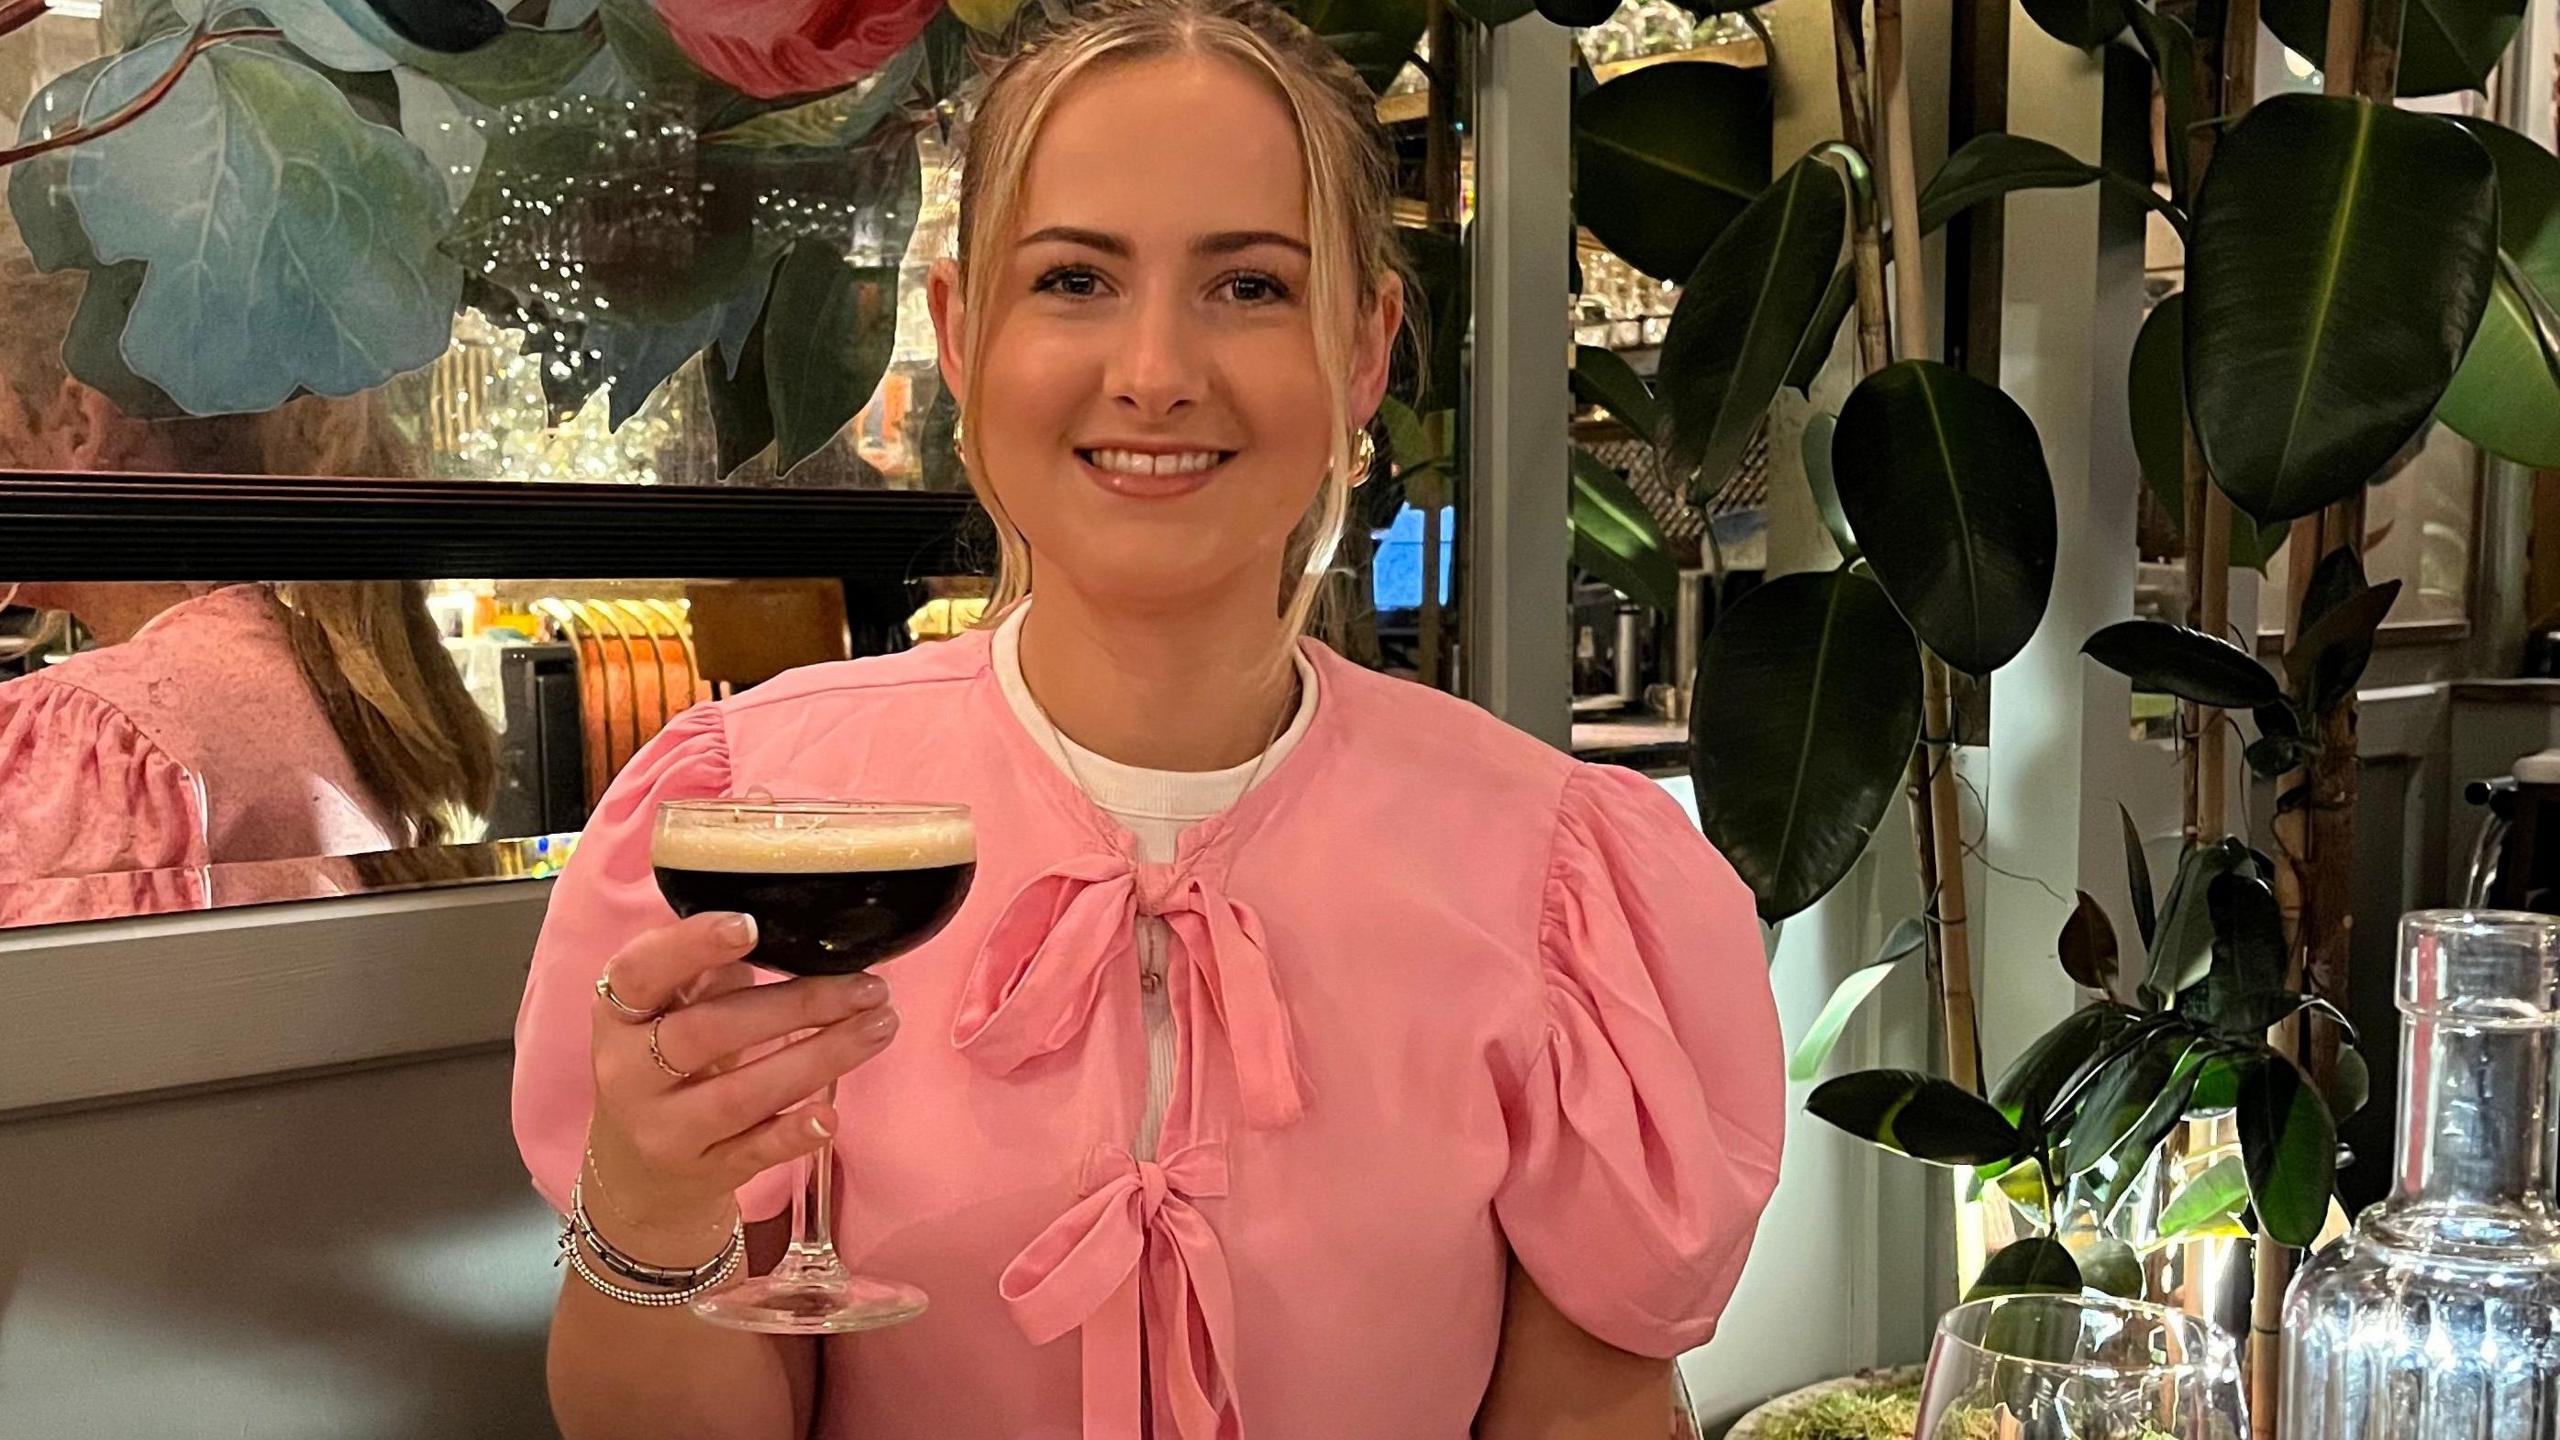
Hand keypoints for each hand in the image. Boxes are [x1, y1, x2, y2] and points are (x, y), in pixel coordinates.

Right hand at [583, 911, 899, 1249]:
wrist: (636, 1170)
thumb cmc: (667, 1061)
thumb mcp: (670, 1009)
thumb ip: (709, 967)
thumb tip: (789, 922)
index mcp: (618, 1014)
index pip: (640, 973)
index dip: (690, 946)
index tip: (751, 924)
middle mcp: (629, 1072)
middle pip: (708, 1032)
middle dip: (797, 1005)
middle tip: (869, 986)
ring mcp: (665, 1128)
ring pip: (741, 1094)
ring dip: (818, 1058)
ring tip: (879, 1026)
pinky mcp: (702, 1172)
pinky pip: (752, 1152)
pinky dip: (793, 1135)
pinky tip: (831, 1114)